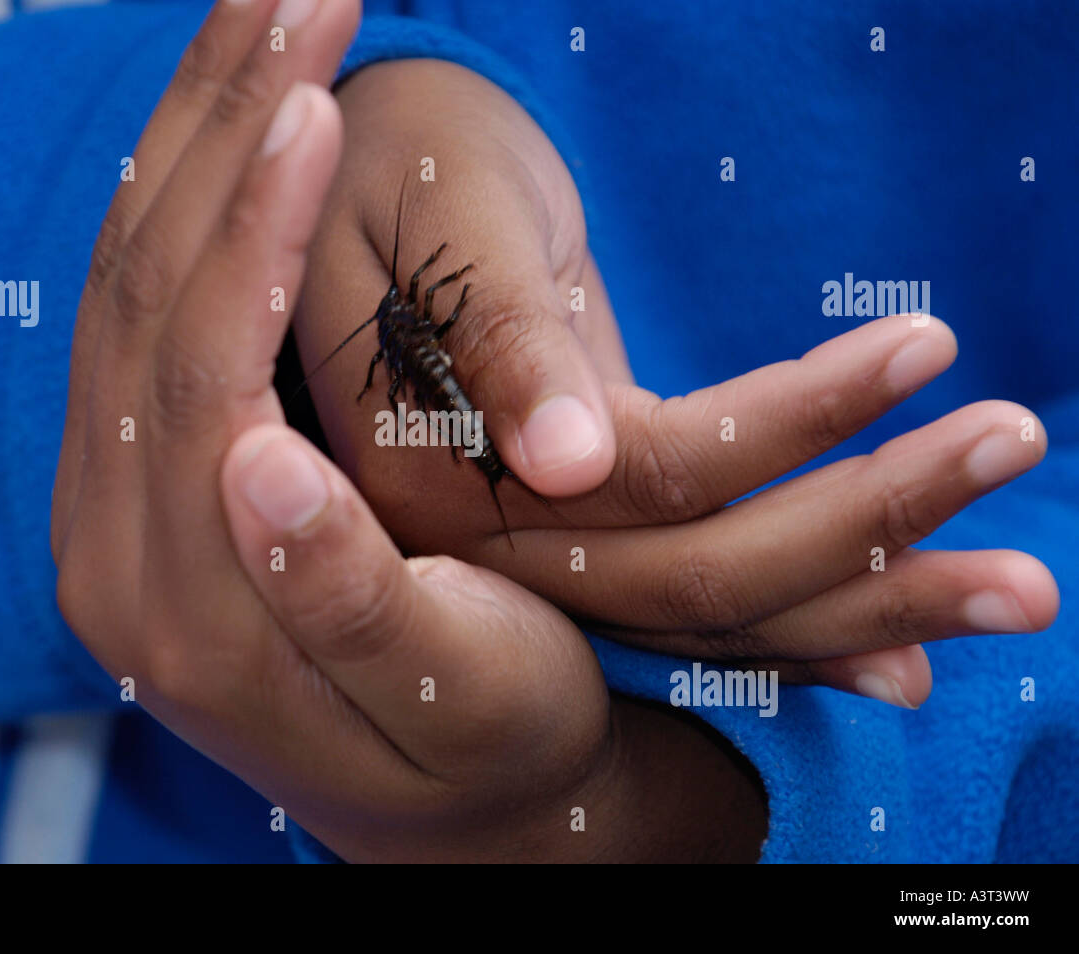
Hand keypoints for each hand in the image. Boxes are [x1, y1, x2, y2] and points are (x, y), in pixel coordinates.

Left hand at [50, 0, 764, 861]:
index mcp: (185, 609)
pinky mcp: (141, 477)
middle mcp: (115, 552)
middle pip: (135, 302)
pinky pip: (139, 301)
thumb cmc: (490, 740)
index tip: (317, 98)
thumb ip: (339, 596)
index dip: (249, 227)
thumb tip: (250, 462)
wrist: (449, 802)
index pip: (190, 374)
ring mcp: (114, 508)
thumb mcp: (452, 695)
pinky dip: (188, 187)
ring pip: (125, 281)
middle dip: (214, 138)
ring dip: (195, 135)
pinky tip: (237, 109)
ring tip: (275, 12)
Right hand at [292, 59, 1058, 706]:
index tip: (929, 345)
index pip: (644, 480)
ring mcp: (531, 553)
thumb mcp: (451, 214)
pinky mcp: (580, 534)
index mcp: (432, 466)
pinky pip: (692, 602)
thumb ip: (500, 337)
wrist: (377, 174)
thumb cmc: (411, 158)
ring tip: (1015, 584)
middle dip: (869, 531)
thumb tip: (571, 463)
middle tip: (1016, 453)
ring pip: (709, 610)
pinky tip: (898, 653)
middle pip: (694, 579)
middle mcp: (481, 547)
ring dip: (868, 596)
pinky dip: (799, 626)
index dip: (791, 427)